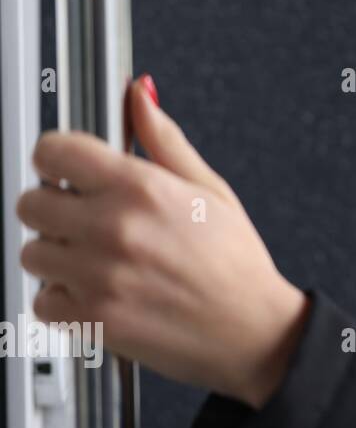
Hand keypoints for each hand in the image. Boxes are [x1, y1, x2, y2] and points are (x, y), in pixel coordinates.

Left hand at [14, 75, 309, 408]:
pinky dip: (63, 299)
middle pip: (31, 202)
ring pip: (32, 252)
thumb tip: (140, 94)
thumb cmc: (237, 264)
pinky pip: (42, 301)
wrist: (253, 332)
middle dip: (55, 207)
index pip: (55, 151)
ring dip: (57, 255)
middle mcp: (115, 229)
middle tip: (88, 220)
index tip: (67, 169)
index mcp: (143, 188)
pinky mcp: (92, 319)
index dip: (57, 157)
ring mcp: (99, 276)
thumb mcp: (210, 190)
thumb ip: (164, 140)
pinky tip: (99, 291)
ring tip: (99, 261)